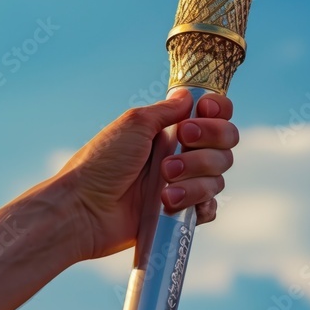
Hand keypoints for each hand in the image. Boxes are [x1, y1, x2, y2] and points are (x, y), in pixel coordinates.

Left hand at [57, 90, 237, 260]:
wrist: (83, 209)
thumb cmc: (101, 163)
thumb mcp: (133, 125)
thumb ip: (167, 110)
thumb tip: (189, 96)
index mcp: (170, 130)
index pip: (214, 115)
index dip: (218, 112)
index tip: (203, 111)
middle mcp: (181, 153)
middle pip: (225, 145)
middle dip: (205, 148)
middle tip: (175, 153)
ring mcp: (183, 183)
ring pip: (217, 178)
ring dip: (194, 178)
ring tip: (163, 186)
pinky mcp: (180, 213)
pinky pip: (208, 208)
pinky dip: (198, 204)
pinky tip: (173, 202)